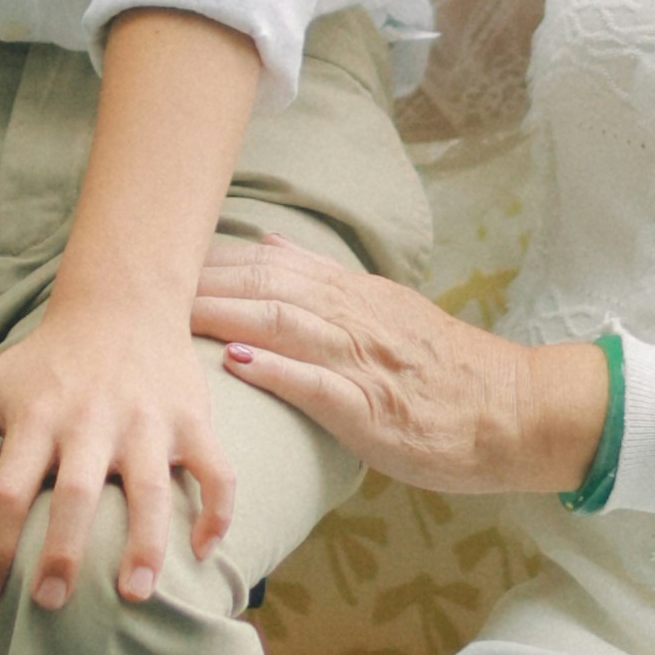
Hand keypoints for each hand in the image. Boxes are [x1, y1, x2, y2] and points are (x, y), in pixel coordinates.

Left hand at [0, 271, 236, 612]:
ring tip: (134, 597)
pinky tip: (204, 552)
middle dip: (62, 553)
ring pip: (150, 489)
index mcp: (36, 417)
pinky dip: (217, 511)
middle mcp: (90, 420)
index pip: (7, 490)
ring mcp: (146, 421)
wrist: (120, 304)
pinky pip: (215, 470)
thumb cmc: (41, 363)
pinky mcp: (191, 419)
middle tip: (50, 603)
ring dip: (145, 545)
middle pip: (75, 494)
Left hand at [194, 231, 606, 504]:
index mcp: (353, 293)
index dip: (210, 260)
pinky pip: (321, 383)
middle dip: (200, 282)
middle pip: (265, 285)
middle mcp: (354, 316)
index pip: (268, 263)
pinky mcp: (375, 408)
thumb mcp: (385, 310)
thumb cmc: (445, 372)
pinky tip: (239, 364)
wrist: (514, 410)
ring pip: (284, 323)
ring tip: (171, 316)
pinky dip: (278, 370)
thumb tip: (270, 244)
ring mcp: (365, 360)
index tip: (157, 258)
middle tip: (139, 283)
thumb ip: (325, 281)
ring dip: (223, 314)